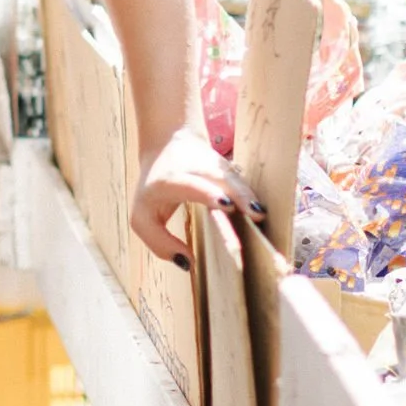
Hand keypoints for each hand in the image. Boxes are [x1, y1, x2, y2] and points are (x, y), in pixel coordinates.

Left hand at [131, 123, 258, 264]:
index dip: (209, 193)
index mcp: (172, 180)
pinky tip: (263, 214)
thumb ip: (159, 242)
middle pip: (221, 179)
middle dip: (238, 194)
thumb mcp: (142, 215)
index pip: (191, 184)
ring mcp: (217, 167)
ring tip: (262, 215)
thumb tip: (187, 263)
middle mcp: (197, 170)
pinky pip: (244, 186)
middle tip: (255, 214)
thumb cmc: (154, 188)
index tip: (226, 205)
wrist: (167, 142)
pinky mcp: (230, 171)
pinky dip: (253, 199)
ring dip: (250, 197)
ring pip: (236, 180)